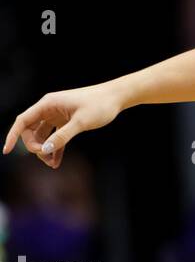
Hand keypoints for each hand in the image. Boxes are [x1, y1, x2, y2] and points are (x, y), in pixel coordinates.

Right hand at [3, 82, 126, 167]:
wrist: (117, 97)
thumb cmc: (100, 105)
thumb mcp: (81, 122)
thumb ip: (62, 136)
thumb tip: (44, 150)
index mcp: (48, 104)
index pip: (23, 120)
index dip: (13, 136)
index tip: (6, 151)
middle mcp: (49, 108)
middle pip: (30, 130)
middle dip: (34, 146)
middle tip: (46, 158)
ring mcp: (57, 115)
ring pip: (42, 135)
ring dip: (45, 150)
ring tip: (53, 164)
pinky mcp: (66, 121)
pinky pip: (54, 136)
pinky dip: (54, 148)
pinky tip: (56, 161)